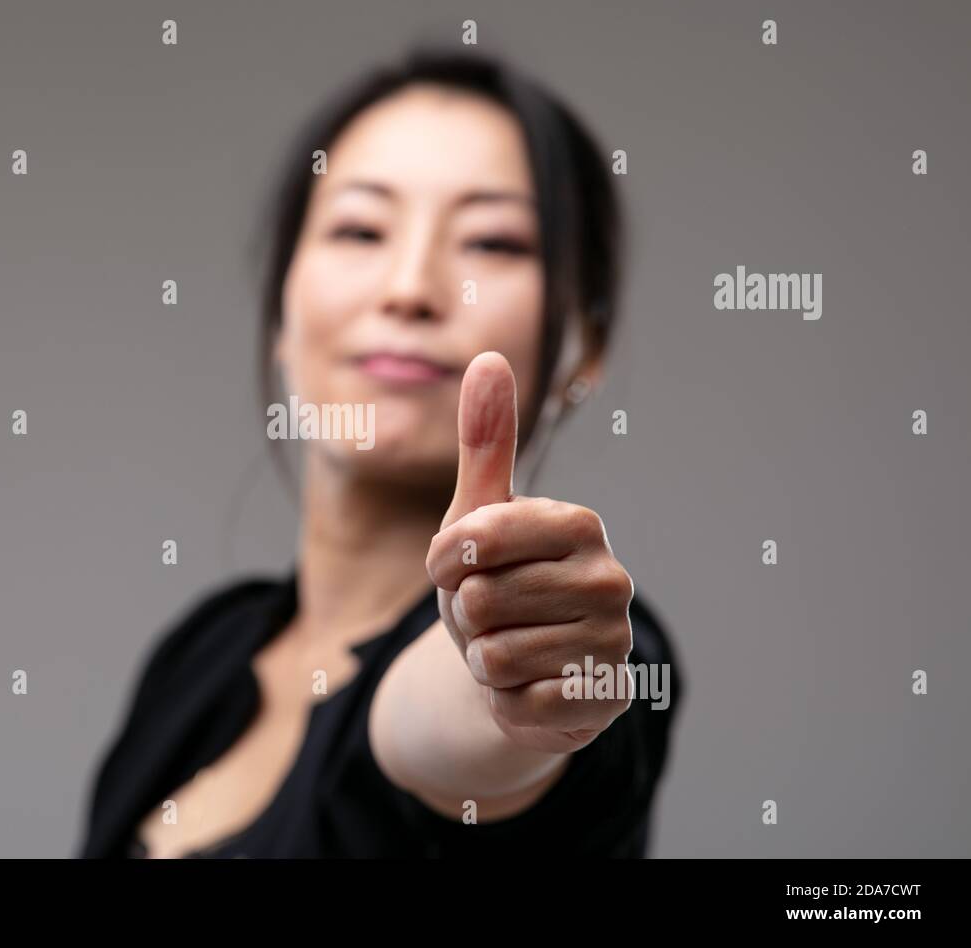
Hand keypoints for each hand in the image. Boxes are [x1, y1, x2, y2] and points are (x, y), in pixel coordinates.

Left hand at [425, 351, 635, 753]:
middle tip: (490, 614)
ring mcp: (613, 644)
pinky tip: (525, 686)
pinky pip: (514, 703)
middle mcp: (611, 580)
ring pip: (493, 656)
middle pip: (481, 600)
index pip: (480, 535)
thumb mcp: (478, 516)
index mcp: (579, 524)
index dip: (447, 558)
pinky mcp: (602, 702)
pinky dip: (502, 700)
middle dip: (465, 614)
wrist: (517, 669)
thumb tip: (488, 357)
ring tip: (507, 647)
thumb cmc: (496, 582)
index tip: (454, 564)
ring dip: (481, 659)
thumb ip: (486, 442)